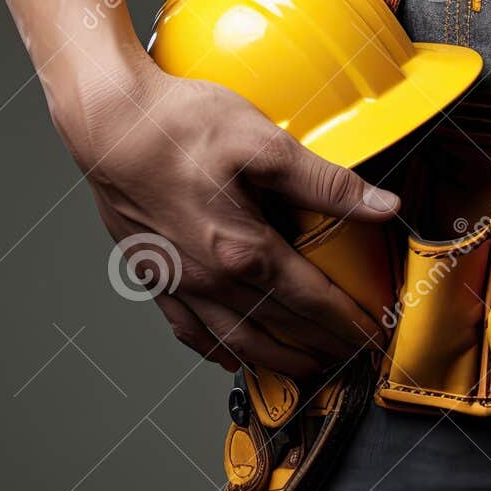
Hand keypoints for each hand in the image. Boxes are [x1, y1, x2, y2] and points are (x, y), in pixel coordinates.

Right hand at [53, 58, 397, 376]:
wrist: (107, 123)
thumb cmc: (178, 124)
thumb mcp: (264, 143)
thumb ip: (327, 182)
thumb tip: (384, 205)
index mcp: (244, 250)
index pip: (313, 302)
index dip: (350, 323)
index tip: (376, 337)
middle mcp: (212, 279)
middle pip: (281, 329)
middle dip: (324, 348)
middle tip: (355, 357)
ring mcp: (180, 282)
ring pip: (237, 342)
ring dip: (278, 361)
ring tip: (307, 368)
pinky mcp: (154, 274)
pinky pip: (190, 329)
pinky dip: (216, 350)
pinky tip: (231, 357)